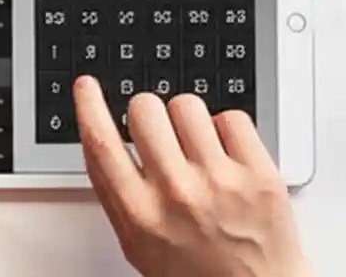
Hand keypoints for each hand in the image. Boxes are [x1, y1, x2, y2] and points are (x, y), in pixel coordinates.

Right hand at [75, 76, 310, 276]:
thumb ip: (115, 194)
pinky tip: (226, 154)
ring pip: (187, 105)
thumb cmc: (197, 274)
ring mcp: (221, 182)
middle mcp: (178, 195)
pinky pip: (231, 116)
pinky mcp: (258, 173)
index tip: (86, 87)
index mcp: (140, 215)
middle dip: (147, 113)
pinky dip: (226, 130)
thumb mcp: (138, 244)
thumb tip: (97, 137)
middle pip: (145, 109)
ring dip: (187, 119)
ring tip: (197, 148)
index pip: (101, 143)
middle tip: (160, 132)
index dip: (88, 106)